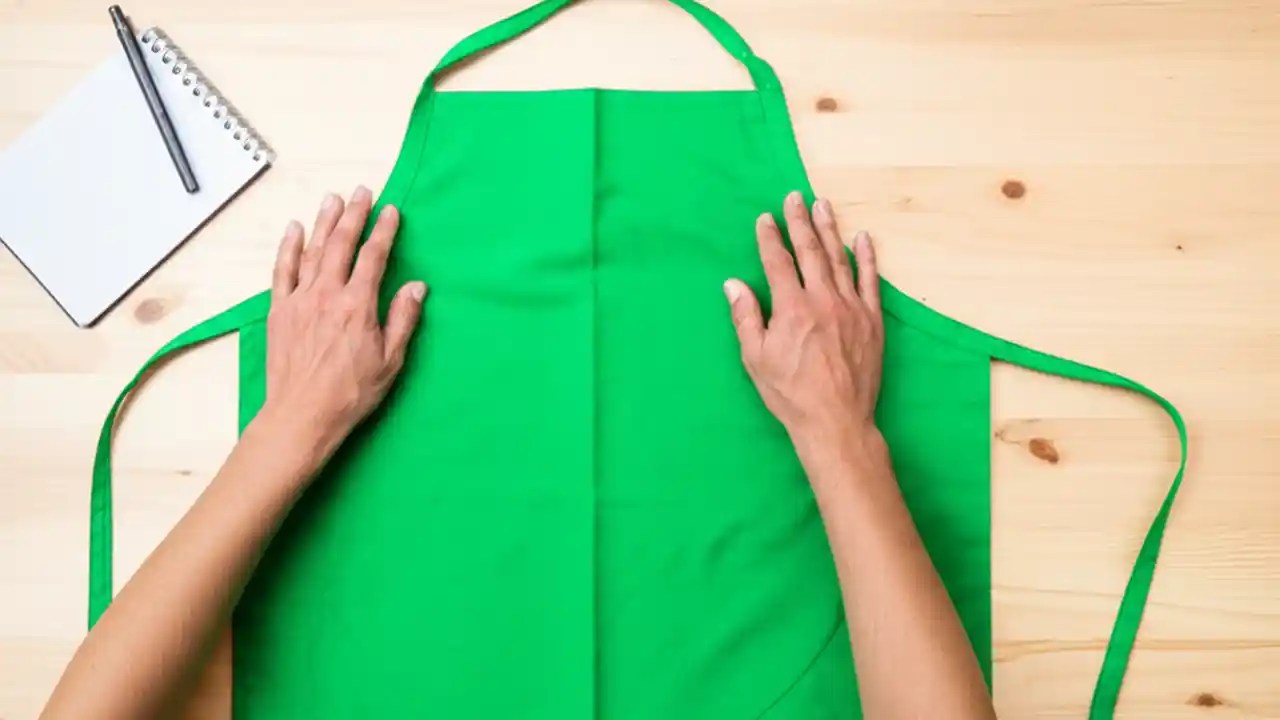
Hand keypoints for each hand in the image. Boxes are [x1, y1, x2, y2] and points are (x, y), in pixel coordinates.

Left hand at [257, 186, 426, 470]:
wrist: (302, 415)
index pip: (373, 257)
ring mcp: (300, 300)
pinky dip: (289, 248)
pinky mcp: (280, 310)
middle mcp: (327, 294)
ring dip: (323, 222)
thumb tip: (416, 286)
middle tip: (362, 193)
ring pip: (313, 251)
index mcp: (358, 305)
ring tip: (332, 199)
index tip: (390, 211)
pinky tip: (295, 230)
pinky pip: (283, 271)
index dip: (383, 231)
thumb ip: (403, 320)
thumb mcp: (390, 361)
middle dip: (353, 215)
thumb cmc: (351, 393)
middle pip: (341, 244)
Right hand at [724, 191, 883, 471]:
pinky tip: (863, 238)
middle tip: (795, 197)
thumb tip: (733, 284)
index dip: (770, 238)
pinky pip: (870, 281)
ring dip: (830, 230)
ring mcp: (851, 308)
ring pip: (839, 259)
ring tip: (824, 206)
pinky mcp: (872, 320)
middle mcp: (823, 300)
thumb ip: (746, 317)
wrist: (836, 421)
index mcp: (791, 308)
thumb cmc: (791, 394)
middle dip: (800, 222)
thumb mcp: (756, 359)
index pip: (778, 262)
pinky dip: (867, 257)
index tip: (765, 218)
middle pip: (810, 252)